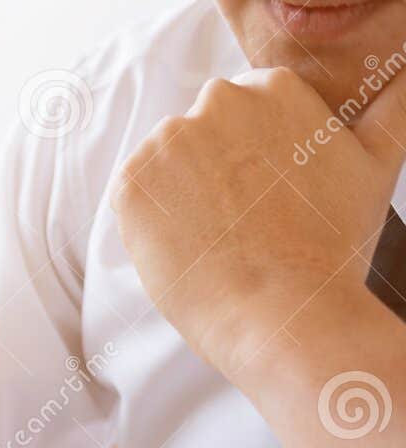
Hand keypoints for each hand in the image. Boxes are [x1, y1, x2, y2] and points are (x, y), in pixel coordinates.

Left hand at [112, 67, 405, 378]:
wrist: (281, 310)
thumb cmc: (332, 245)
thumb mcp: (375, 164)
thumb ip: (386, 112)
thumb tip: (399, 76)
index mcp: (274, 88)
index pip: (246, 111)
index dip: (252, 159)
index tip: (266, 194)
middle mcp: (218, 101)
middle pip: (202, 133)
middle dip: (214, 170)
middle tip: (244, 221)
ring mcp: (168, 141)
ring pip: (166, 165)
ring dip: (180, 195)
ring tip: (217, 237)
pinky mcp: (130, 183)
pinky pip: (134, 196)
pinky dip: (151, 221)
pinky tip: (186, 246)